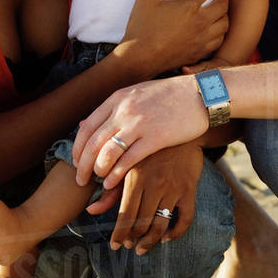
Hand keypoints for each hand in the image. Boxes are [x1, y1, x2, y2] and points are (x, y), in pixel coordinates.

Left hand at [72, 76, 208, 188]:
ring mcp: (139, 124)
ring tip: (98, 181)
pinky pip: (128, 160)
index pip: (87, 127)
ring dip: (98, 171)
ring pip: (107, 153)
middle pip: (92, 142)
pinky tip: (111, 183)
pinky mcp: (156, 138)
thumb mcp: (136, 94)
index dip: (78, 148)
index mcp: (118, 99)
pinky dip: (116, 174)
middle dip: (83, 165)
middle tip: (81, 180)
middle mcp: (124, 110)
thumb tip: (84, 123)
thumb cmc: (169, 96)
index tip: (76, 162)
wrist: (201, 94)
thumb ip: (112, 109)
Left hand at [86, 143, 202, 253]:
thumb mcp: (126, 165)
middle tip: (129, 245)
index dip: (119, 234)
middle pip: (141, 223)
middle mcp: (154, 184)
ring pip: (161, 225)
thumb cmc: (147, 150)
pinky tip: (167, 237)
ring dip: (150, 241)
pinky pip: (185, 219)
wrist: (178, 129)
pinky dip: (176, 233)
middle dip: (133, 239)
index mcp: (135, 178)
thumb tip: (91, 210)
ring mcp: (173, 188)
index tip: (115, 245)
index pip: (125, 215)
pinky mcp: (189, 189)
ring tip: (143, 248)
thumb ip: (110, 190)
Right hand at [118, 0, 228, 78]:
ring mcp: (201, 39)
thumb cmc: (141, 26)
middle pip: (222, 5)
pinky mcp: (199, 53)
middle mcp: (199, 22)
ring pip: (224, 25)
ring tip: (221, 10)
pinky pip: (218, 42)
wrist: (139, 59)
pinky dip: (220, 33)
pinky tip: (215, 31)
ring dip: (225, 15)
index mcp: (188, 6)